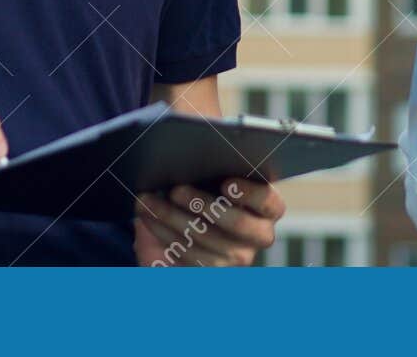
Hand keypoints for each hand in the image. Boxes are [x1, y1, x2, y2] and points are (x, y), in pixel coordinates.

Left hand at [133, 177, 284, 265]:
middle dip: (204, 205)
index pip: (269, 202)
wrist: (186, 224)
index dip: (250, 194)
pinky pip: (186, 256)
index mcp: (267, 208)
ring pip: (205, 241)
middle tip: (176, 190)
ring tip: (148, 201)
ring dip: (171, 218)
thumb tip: (199, 144)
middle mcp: (258, 236)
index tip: (226, 184)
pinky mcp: (212, 272)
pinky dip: (163, 233)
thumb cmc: (205, 188)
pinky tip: (147, 218)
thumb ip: (215, 163)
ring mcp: (236, 258)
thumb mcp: (214, 176)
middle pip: (237, 224)